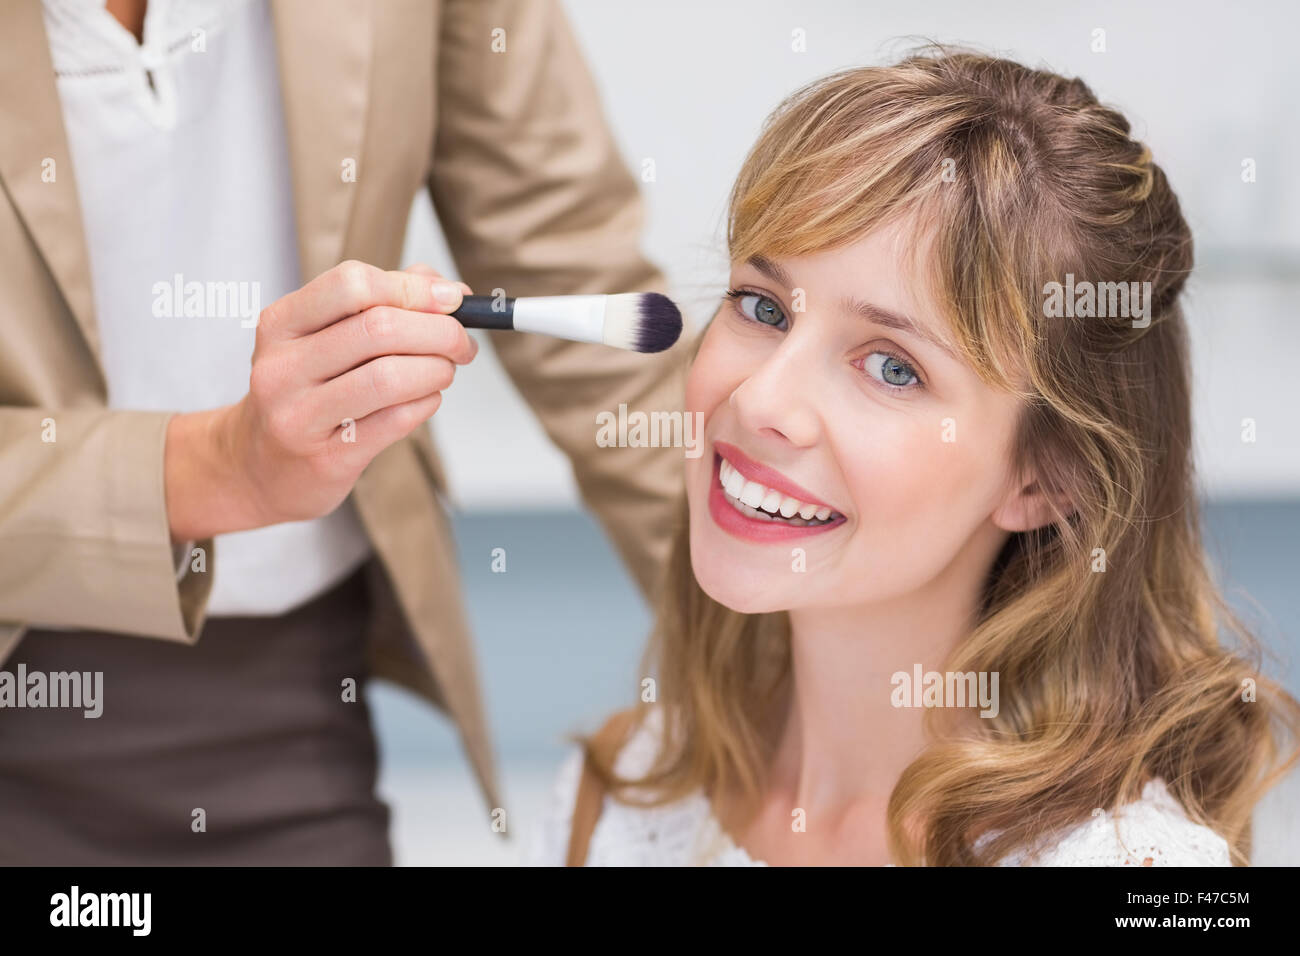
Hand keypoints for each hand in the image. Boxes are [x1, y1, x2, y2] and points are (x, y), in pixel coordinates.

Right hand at [165, 260, 475, 540]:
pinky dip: (425, 404)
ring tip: (444, 372)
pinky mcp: (326, 458)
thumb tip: (449, 292)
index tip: (453, 300)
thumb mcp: (324, 338)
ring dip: (436, 370)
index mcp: (281, 323)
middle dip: (440, 332)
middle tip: (461, 343)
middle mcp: (282, 367)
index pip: (353, 285)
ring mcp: (299, 416)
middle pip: (379, 329)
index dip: (414, 289)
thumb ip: (384, 303)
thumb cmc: (305, 393)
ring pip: (389, 377)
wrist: (260, 467)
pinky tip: (427, 399)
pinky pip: (394, 421)